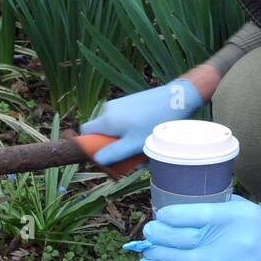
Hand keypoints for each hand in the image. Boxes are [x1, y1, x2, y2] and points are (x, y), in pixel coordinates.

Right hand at [80, 80, 202, 165]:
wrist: (175, 100)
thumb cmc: (155, 123)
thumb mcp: (134, 144)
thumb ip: (114, 153)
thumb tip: (97, 160)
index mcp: (106, 120)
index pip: (85, 132)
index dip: (91, 145)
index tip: (105, 155)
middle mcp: (109, 109)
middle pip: (102, 131)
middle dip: (114, 145)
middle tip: (130, 155)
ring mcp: (121, 104)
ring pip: (117, 127)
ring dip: (126, 139)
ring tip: (144, 146)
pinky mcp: (132, 102)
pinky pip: (126, 120)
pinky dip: (133, 130)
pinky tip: (148, 135)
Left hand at [123, 194, 260, 260]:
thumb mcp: (246, 208)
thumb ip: (217, 206)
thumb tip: (184, 209)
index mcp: (230, 216)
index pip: (186, 214)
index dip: (167, 214)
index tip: (162, 213)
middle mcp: (222, 241)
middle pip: (175, 238)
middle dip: (156, 233)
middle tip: (150, 229)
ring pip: (174, 260)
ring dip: (157, 252)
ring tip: (150, 246)